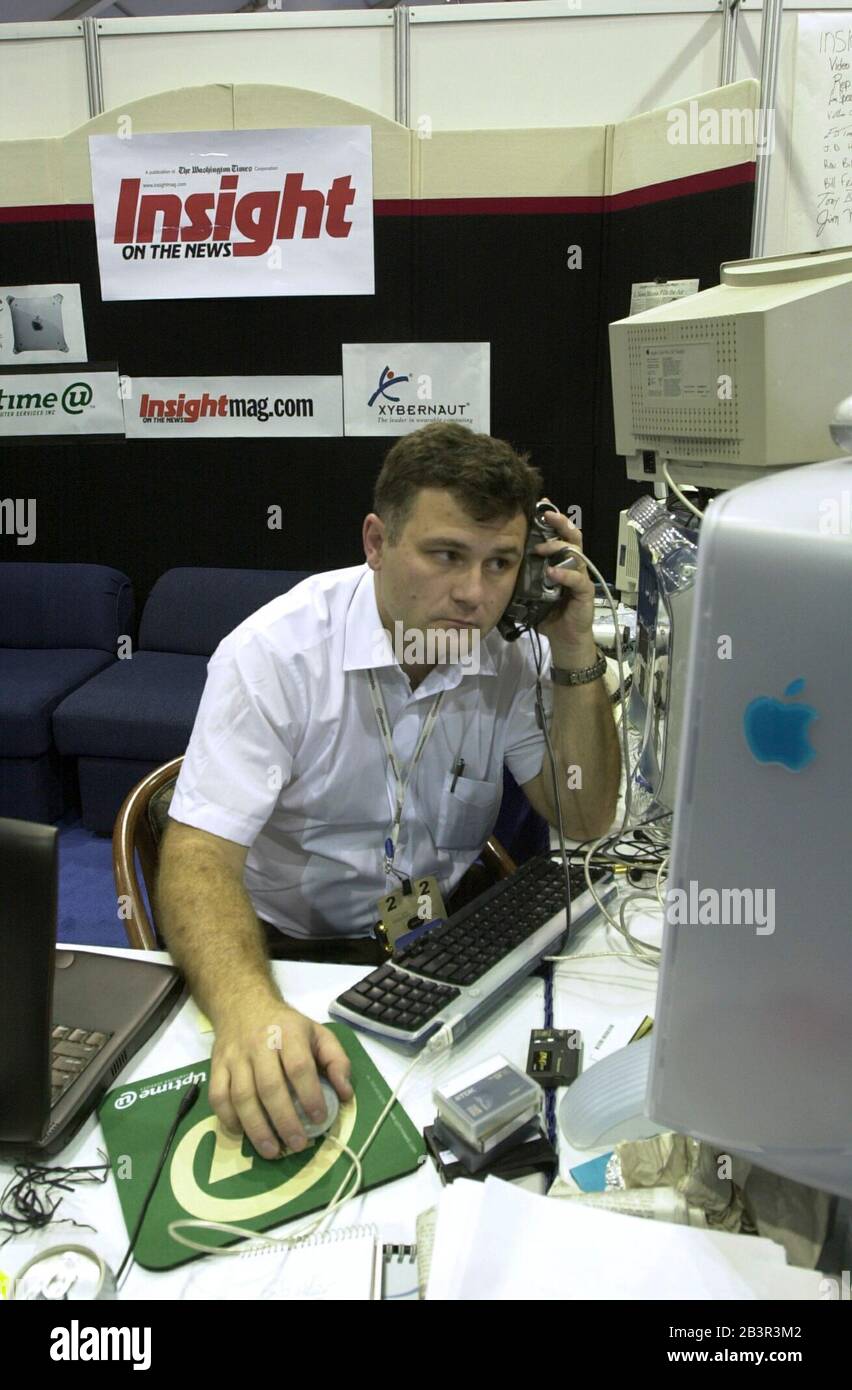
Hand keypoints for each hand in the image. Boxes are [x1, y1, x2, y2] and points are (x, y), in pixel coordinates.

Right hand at [208, 996, 352, 1158]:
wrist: (243, 1005)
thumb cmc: (286, 1026)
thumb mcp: (318, 1033)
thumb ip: (336, 1061)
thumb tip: (344, 1094)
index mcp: (289, 1033)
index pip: (299, 1067)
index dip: (310, 1095)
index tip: (320, 1119)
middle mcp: (259, 1044)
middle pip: (269, 1087)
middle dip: (284, 1120)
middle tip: (298, 1144)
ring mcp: (234, 1056)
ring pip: (241, 1096)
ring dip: (256, 1128)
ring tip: (272, 1150)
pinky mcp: (216, 1066)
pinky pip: (218, 1097)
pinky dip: (228, 1119)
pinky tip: (243, 1133)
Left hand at [534, 503, 596, 659]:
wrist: (565, 639)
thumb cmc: (549, 614)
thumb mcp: (531, 592)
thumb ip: (523, 577)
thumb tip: (498, 564)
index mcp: (561, 563)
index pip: (559, 536)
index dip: (552, 521)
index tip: (540, 507)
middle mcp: (573, 566)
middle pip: (573, 537)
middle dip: (561, 523)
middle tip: (547, 515)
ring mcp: (581, 578)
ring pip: (576, 554)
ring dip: (558, 548)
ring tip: (542, 548)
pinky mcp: (585, 593)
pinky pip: (578, 579)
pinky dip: (565, 575)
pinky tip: (552, 572)